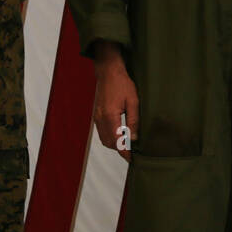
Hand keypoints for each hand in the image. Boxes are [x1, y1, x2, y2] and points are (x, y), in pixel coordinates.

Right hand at [92, 40, 137, 160]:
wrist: (108, 72)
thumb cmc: (122, 84)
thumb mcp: (133, 101)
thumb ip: (134, 120)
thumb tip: (134, 138)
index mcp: (110, 116)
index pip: (116, 141)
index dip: (124, 151)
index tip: (131, 158)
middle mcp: (100, 119)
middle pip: (109, 143)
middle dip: (120, 149)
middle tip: (132, 152)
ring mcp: (97, 117)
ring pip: (104, 139)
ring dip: (115, 144)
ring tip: (128, 145)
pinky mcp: (96, 115)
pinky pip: (102, 132)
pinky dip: (110, 138)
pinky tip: (120, 136)